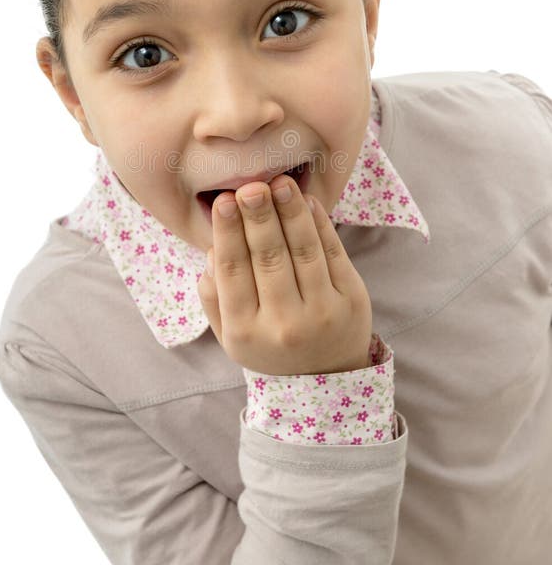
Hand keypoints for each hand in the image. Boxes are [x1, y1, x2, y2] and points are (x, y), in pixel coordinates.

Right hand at [197, 172, 371, 375]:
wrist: (325, 380)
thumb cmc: (269, 345)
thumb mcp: (230, 334)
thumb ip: (214, 295)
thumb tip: (212, 251)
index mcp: (244, 331)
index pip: (233, 272)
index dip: (228, 233)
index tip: (224, 200)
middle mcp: (283, 325)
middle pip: (268, 258)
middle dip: (259, 217)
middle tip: (251, 185)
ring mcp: (322, 314)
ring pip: (303, 251)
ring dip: (291, 212)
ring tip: (280, 183)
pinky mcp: (352, 302)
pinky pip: (333, 253)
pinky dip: (320, 224)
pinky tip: (307, 201)